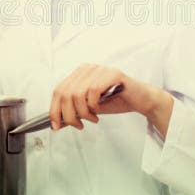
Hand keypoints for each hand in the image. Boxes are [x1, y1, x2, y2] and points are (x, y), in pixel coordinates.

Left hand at [49, 64, 173, 135]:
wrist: (140, 100)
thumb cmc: (116, 101)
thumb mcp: (89, 109)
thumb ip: (74, 112)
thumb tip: (57, 123)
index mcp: (80, 73)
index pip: (58, 90)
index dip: (55, 110)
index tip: (57, 126)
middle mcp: (88, 68)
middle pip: (65, 93)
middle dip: (69, 115)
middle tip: (79, 125)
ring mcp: (100, 69)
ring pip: (78, 93)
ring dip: (83, 112)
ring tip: (92, 118)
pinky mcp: (112, 74)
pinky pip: (93, 90)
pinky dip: (93, 105)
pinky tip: (99, 110)